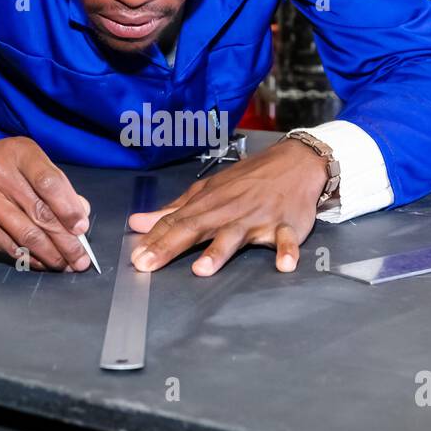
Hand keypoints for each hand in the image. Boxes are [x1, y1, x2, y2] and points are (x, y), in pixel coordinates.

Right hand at [0, 137, 92, 271]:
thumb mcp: (24, 162)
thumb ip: (53, 184)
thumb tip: (81, 214)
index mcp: (15, 152)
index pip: (49, 182)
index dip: (69, 209)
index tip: (82, 229)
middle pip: (39, 213)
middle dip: (65, 241)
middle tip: (81, 258)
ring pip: (24, 235)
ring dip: (50, 255)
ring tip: (65, 264)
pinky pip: (7, 247)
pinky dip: (29, 258)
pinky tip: (42, 262)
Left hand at [128, 138, 328, 275]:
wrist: (295, 162)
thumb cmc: (250, 179)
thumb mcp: (209, 190)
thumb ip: (174, 210)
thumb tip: (138, 223)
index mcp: (209, 204)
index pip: (176, 222)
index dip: (154, 240)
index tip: (135, 257)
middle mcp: (229, 211)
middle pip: (195, 229)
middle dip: (169, 246)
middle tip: (147, 264)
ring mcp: (257, 218)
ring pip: (235, 236)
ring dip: (218, 252)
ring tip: (202, 269)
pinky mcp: (285, 225)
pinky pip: (286, 239)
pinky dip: (287, 251)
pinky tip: (284, 264)